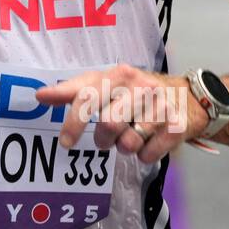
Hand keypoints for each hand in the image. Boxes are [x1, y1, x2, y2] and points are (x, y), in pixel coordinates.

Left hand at [35, 64, 207, 164]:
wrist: (187, 97)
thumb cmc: (136, 92)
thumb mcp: (107, 83)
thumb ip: (74, 90)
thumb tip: (40, 95)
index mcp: (119, 74)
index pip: (89, 97)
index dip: (73, 121)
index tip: (64, 143)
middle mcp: (141, 87)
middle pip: (108, 125)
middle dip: (102, 140)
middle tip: (103, 141)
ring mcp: (161, 107)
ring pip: (129, 143)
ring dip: (124, 147)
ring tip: (131, 135)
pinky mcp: (176, 127)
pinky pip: (148, 155)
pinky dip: (144, 154)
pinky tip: (149, 141)